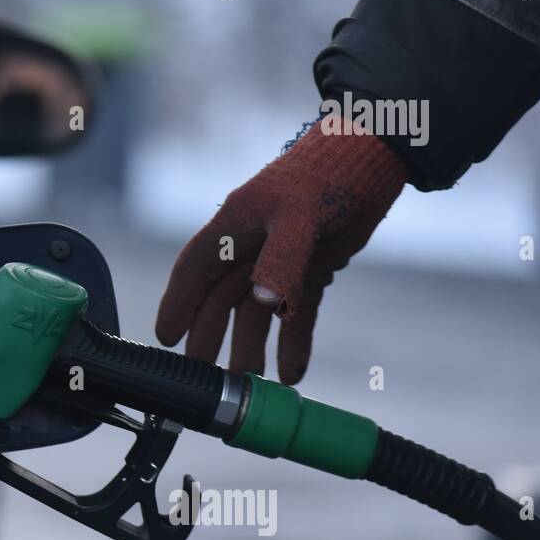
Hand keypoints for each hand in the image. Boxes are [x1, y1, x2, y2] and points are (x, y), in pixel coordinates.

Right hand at [154, 117, 406, 383]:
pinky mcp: (311, 270)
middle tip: (206, 377)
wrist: (374, 155)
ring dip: (252, 346)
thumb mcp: (301, 215)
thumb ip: (282, 260)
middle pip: (220, 300)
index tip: (166, 338)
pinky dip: (293, 341)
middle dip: (211, 338)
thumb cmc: (327, 175)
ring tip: (253, 384)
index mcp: (234, 228)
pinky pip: (296, 313)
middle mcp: (250, 247)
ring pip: (255, 312)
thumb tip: (265, 304)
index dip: (177, 304)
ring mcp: (280, 260)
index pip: (194, 271)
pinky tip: (293, 372)